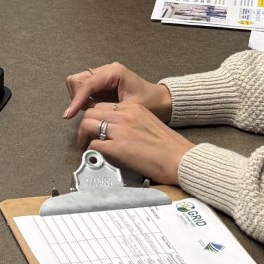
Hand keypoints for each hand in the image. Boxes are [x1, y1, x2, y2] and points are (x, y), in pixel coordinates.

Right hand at [63, 61, 171, 120]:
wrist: (163, 101)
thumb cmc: (151, 104)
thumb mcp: (130, 107)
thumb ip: (107, 109)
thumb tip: (86, 116)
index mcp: (114, 72)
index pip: (87, 84)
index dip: (76, 100)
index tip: (69, 116)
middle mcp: (106, 70)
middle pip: (77, 79)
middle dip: (76, 97)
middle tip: (84, 113)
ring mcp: (103, 75)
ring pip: (78, 82)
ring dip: (79, 98)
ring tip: (90, 112)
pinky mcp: (102, 82)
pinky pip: (84, 88)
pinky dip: (83, 99)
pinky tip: (93, 110)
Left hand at [76, 101, 193, 184]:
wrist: (180, 158)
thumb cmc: (170, 146)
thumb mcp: (149, 123)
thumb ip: (132, 121)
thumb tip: (118, 130)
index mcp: (133, 107)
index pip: (103, 105)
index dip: (96, 116)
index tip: (95, 125)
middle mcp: (124, 115)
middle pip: (91, 112)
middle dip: (85, 124)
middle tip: (86, 135)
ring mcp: (120, 131)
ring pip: (88, 125)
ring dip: (83, 135)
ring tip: (85, 144)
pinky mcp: (118, 148)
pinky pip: (94, 144)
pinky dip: (90, 149)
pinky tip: (94, 154)